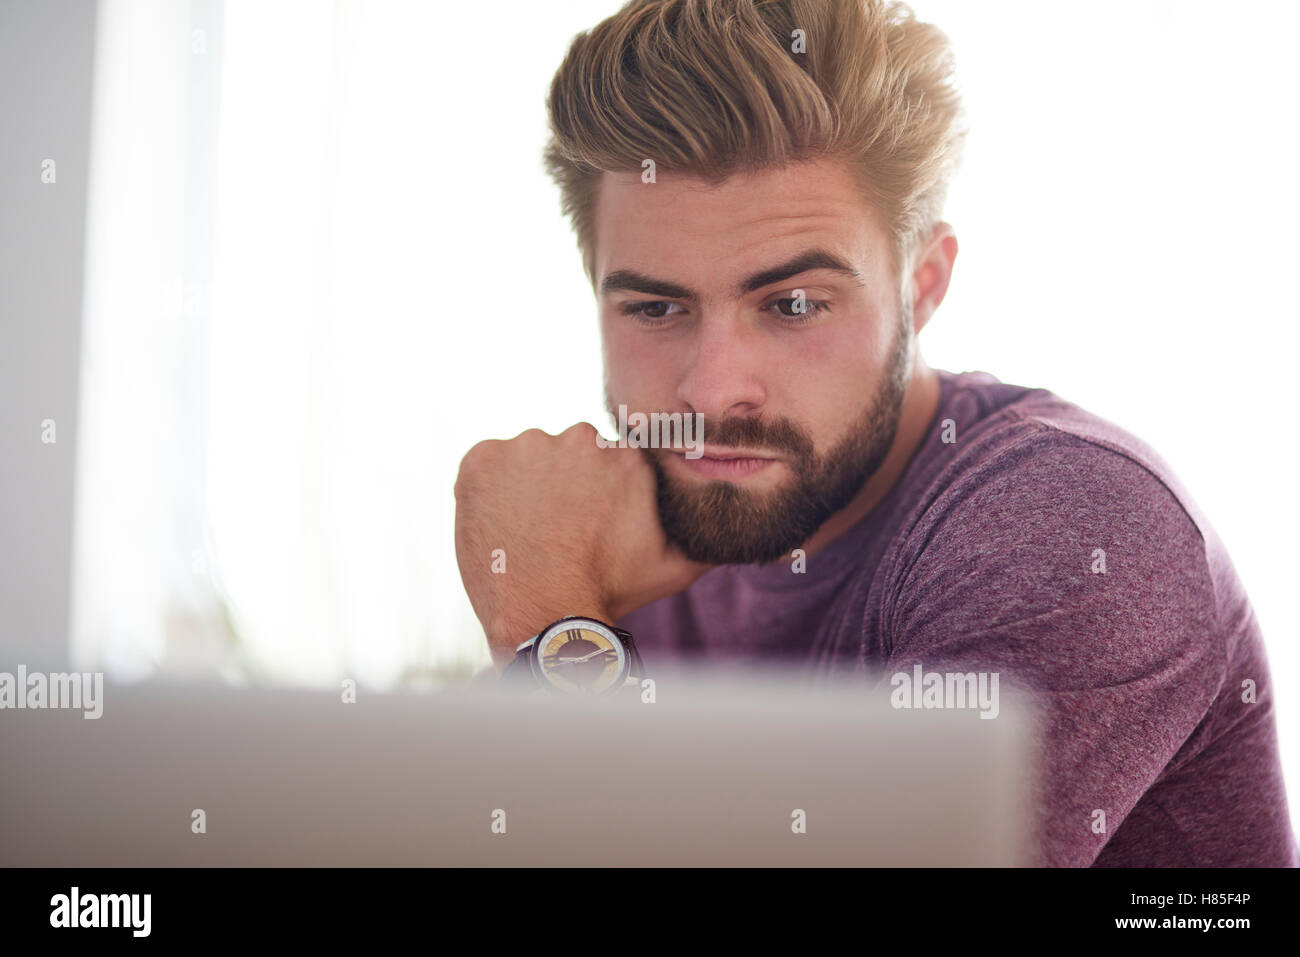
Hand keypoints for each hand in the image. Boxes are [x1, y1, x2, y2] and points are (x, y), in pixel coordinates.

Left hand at [454, 423, 711, 669]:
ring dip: (525, 486)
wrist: (545, 613)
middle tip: (556, 531)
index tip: (584, 523)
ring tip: (528, 532)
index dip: (592, 493)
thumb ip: (709, 535)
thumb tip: (741, 527)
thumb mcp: (677, 565)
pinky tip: (501, 524)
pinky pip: (485, 465)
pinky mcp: (481, 459)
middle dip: (560, 485)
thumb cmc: (612, 591)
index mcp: (624, 455)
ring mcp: (526, 446)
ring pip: (525, 459)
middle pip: (565, 454)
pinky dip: (488, 489)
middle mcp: (578, 438)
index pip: (602, 460)